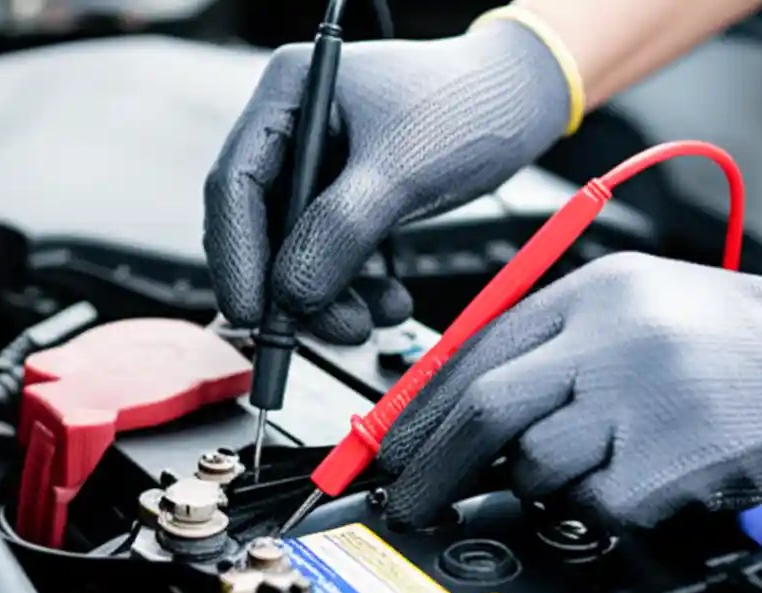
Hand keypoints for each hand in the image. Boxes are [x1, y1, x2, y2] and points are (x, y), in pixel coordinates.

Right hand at [203, 19, 574, 343]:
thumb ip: (340, 230)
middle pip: (259, 223)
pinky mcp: (347, 197)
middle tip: (313, 330)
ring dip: (327, 298)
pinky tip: (389, 304)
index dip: (236, 253)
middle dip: (287, 285)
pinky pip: (332, 257)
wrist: (526, 101)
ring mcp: (319, 165)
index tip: (250, 312)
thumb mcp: (402, 169)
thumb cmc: (471, 104)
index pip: (235, 181)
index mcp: (290, 93)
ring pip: (297, 251)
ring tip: (367, 322)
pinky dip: (355, 289)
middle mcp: (294, 127)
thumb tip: (290, 293)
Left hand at [377, 252, 761, 528]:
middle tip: (405, 495)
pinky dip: (592, 506)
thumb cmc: (724, 328)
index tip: (389, 442)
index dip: (417, 406)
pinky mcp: (668, 465)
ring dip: (534, 481)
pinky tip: (625, 481)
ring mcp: (638, 403)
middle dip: (430, 464)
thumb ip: (546, 336)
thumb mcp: (626, 295)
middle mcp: (607, 341)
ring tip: (575, 465)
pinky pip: (592, 505)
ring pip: (535, 466)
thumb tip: (456, 394)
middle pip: (484, 411)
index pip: (472, 351)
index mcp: (588, 293)